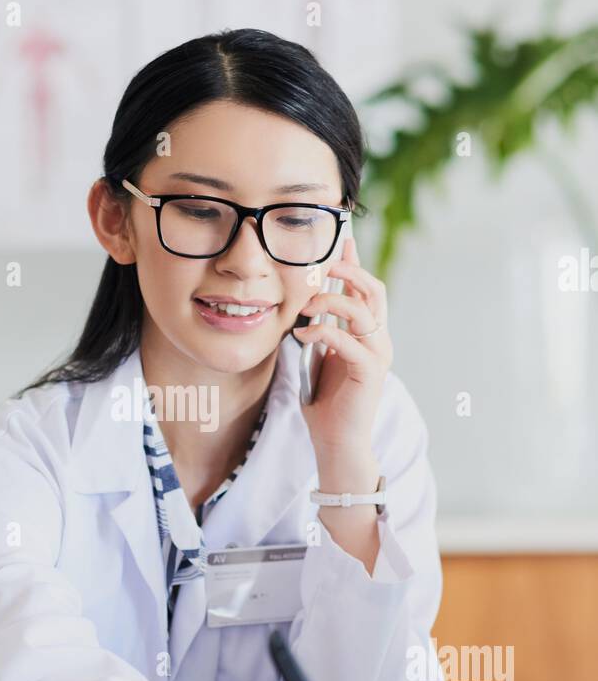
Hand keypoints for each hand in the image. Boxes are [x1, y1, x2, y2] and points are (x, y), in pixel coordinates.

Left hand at [293, 235, 392, 455]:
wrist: (336, 441)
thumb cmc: (326, 402)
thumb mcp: (320, 356)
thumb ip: (320, 330)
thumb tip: (304, 304)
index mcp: (368, 334)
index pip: (365, 289)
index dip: (354, 263)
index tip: (342, 239)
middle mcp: (378, 340)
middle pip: (373, 289)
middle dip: (348, 271)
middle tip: (321, 265)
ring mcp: (377, 354)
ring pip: (362, 309)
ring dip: (330, 299)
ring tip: (304, 306)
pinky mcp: (369, 371)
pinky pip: (347, 338)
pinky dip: (322, 330)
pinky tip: (301, 334)